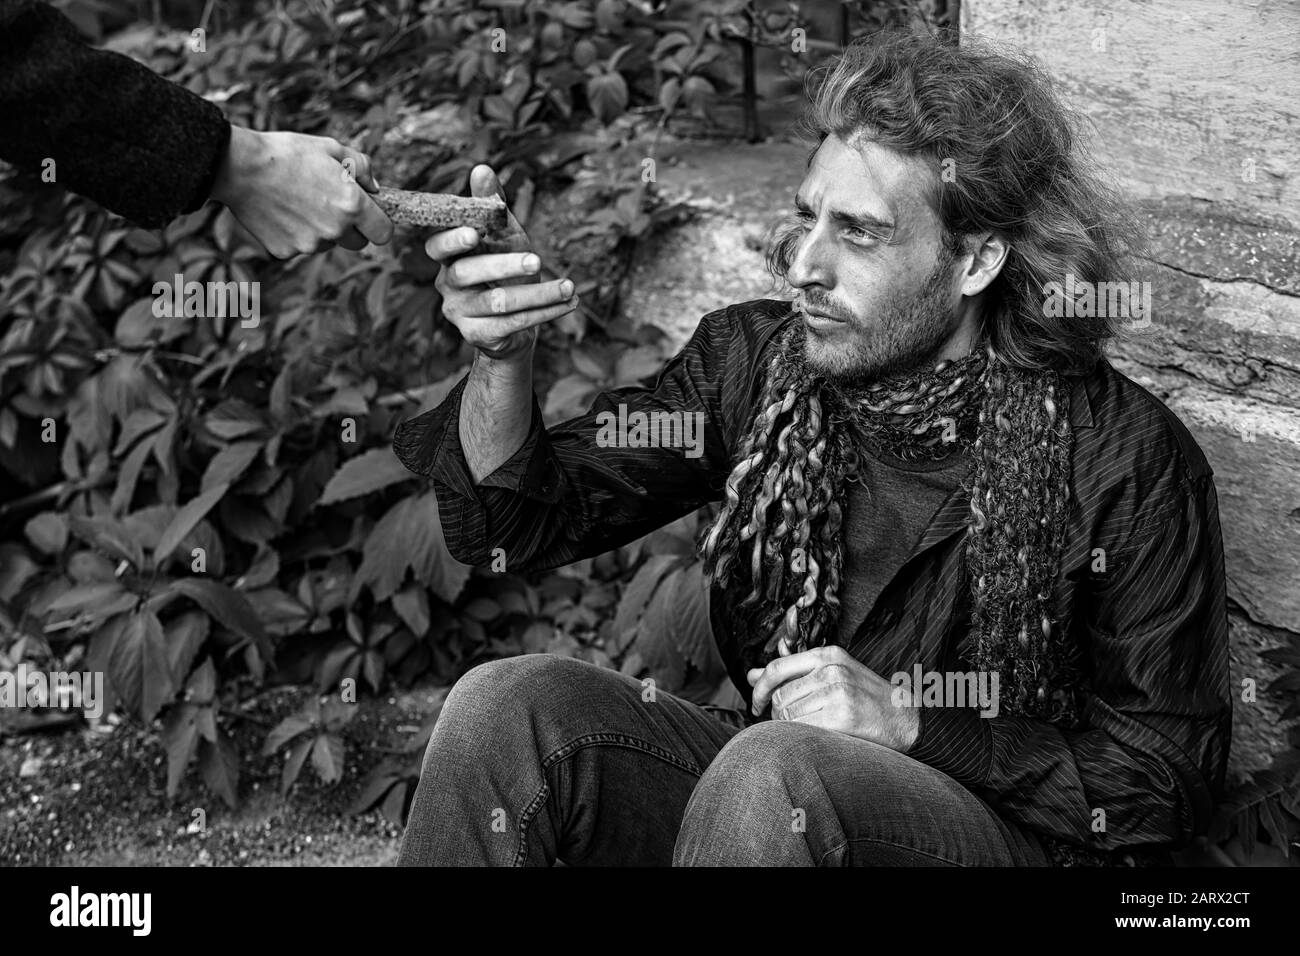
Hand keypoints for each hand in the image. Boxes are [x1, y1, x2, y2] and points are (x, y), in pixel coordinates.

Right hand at [210, 126, 392, 258]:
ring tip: (299, 201)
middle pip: (357, 243)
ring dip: (322, 230)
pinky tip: (281, 210)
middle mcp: (335, 229)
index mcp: (352, 205)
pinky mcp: (287, 251)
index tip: (371, 217)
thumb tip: (375, 188)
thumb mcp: (331, 148)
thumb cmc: (287, 153)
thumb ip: (362, 168)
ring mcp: (310, 244)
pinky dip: (295, 233)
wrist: (240, 167)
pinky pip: (300, 247)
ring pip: (327, 243)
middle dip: (352, 228)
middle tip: (332, 205)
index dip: (379, 224)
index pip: (383, 233)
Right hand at [426, 164, 578, 359]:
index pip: (437, 246)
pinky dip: (545, 312)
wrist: (516, 322)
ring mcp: (459, 312)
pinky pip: (513, 323)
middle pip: (469, 274)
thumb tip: (482, 168)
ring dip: (538, 294)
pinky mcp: (477, 335)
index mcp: (449, 256)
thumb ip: (492, 204)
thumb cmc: (508, 267)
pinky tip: (569, 303)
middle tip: (537, 260)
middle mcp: (447, 284)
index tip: (473, 233)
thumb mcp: (504, 234)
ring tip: (570, 287)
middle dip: (505, 265)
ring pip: (498, 302)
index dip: (452, 240)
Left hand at [747, 645, 918, 751]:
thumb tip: (751, 676)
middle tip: (785, 724)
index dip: (759, 688)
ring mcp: (837, 692)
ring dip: (788, 727)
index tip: (757, 703)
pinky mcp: (842, 717)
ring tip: (805, 730)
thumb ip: (792, 673)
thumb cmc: (867, 698)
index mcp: (828, 655)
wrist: (907, 718)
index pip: (777, 668)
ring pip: (788, 714)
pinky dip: (800, 737)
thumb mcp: (833, 673)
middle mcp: (832, 669)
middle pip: (780, 695)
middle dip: (776, 714)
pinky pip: (802, 729)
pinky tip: (813, 737)